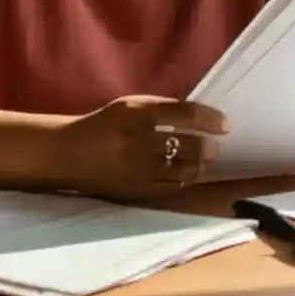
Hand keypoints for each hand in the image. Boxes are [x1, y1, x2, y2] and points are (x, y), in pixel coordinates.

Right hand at [56, 95, 229, 200]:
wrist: (69, 153)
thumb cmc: (104, 125)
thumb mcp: (129, 106)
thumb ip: (161, 110)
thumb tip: (201, 119)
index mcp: (136, 113)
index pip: (185, 114)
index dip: (210, 120)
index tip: (225, 125)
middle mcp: (138, 141)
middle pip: (189, 146)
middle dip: (208, 147)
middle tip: (214, 146)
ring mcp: (138, 168)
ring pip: (184, 170)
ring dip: (200, 165)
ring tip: (203, 161)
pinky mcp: (136, 189)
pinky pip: (171, 187)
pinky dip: (184, 180)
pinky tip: (186, 174)